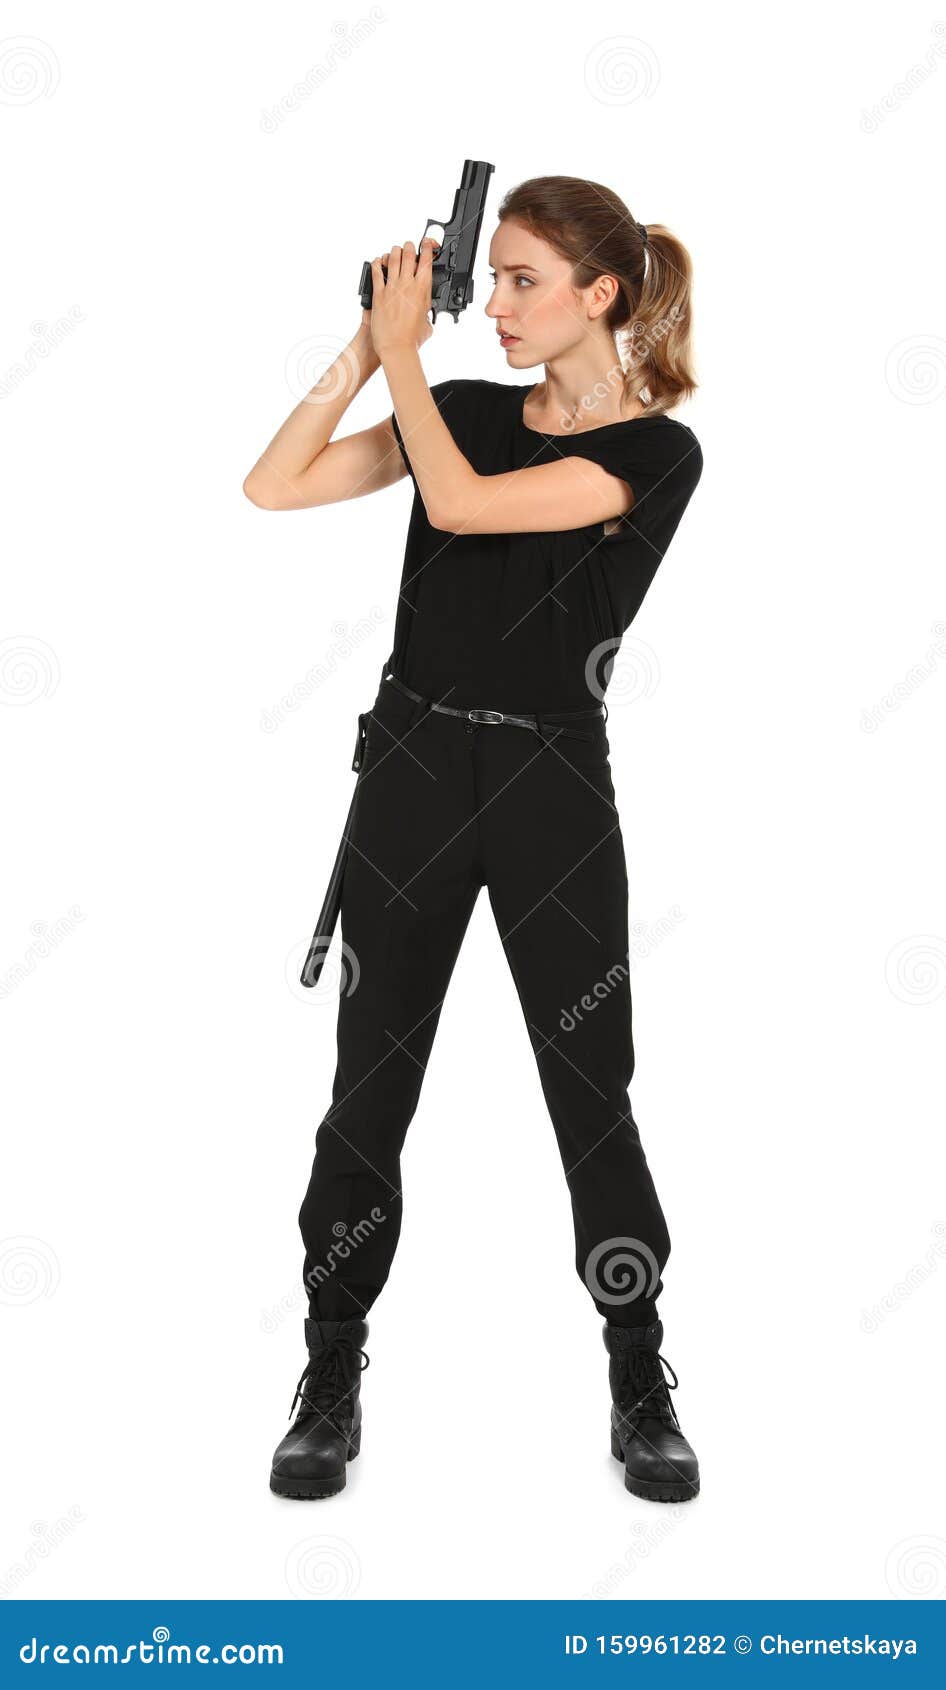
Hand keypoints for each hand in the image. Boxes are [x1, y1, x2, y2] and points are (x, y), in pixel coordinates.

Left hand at [368, 238, 438, 358]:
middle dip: (409, 247)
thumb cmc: (412, 339)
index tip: (427, 243)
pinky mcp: (379, 294)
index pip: (426, 260)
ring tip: (395, 252)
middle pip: (408, 254)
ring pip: (393, 258)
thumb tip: (427, 311)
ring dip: (394, 252)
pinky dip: (378, 263)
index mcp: (423, 290)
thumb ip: (427, 310)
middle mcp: (407, 285)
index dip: (427, 247)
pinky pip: (377, 271)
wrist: (396, 348)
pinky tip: (379, 262)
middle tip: (409, 248)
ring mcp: (392, 288)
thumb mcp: (427, 321)